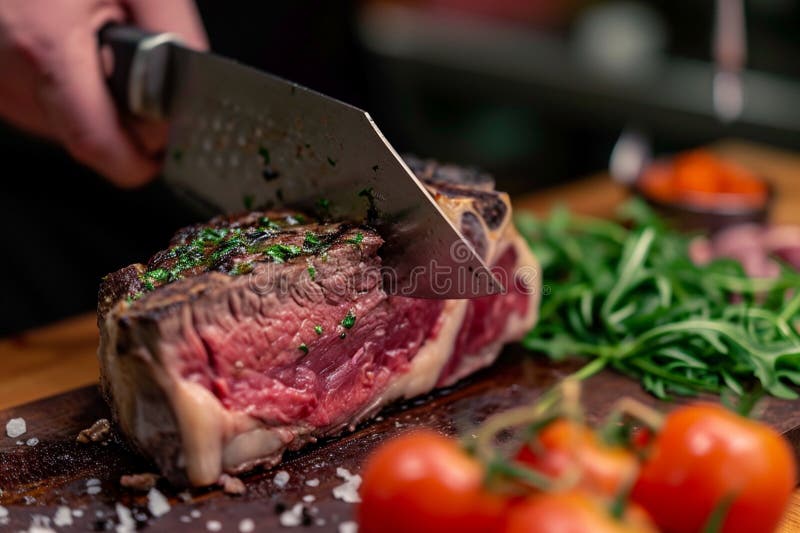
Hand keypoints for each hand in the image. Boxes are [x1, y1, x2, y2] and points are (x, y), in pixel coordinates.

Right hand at [0, 0, 206, 186]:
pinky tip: (75, 51)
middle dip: (127, 124)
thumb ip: (174, 34)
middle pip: (89, 141)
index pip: (100, 146)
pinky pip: (43, 109)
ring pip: (67, 128)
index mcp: (44, 49)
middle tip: (139, 79)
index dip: (141, 158)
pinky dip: (72, 93)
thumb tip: (197, 92)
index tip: (168, 150)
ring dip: (99, 106)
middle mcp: (9, 77)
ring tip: (100, 51)